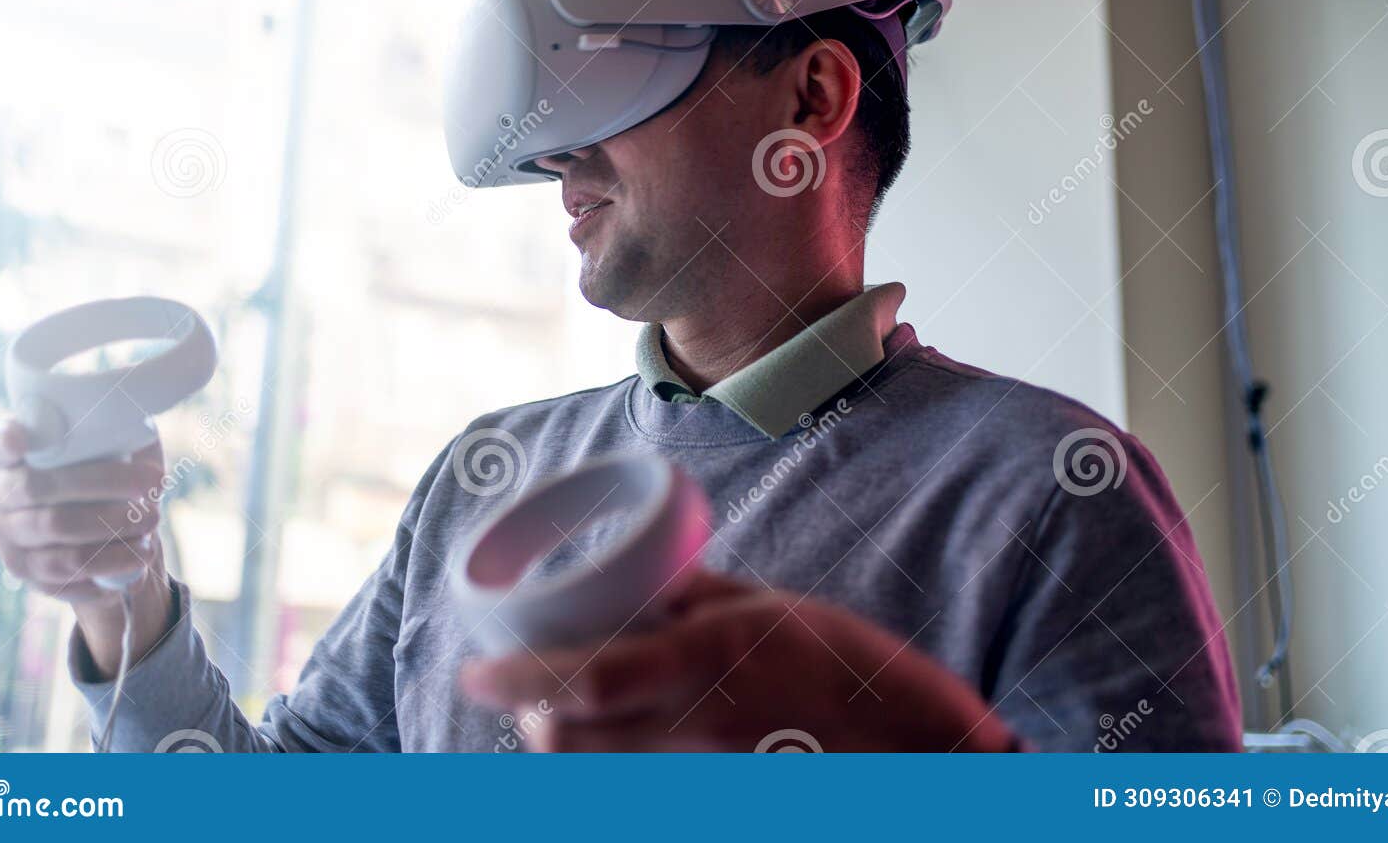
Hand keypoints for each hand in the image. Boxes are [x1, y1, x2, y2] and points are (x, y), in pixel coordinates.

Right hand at [0, 414, 173, 676]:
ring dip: (113, 530)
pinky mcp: (27, 573)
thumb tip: (133, 424)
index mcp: (15, 453)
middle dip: (105, 483)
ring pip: (55, 531)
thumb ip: (117, 427)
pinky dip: (108, 566)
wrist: (116, 528)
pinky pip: (66, 575)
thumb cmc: (117, 470)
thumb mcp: (121, 440)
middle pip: (39, 487)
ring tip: (152, 524)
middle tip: (156, 483)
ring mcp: (8, 537)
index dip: (2, 440)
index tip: (19, 440)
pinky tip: (136, 559)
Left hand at [459, 569, 1018, 751]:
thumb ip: (694, 601)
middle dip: (530, 717)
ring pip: (591, 775)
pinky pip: (631, 791)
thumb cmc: (847, 665)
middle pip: (569, 741)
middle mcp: (694, 729)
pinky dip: (605, 771)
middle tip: (517, 688)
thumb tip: (639, 586)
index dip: (518, 681)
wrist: (911, 744)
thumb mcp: (766, 606)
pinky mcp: (706, 800)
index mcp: (708, 663)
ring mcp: (699, 778)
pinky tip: (615, 745)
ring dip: (564, 747)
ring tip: (560, 714)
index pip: (588, 680)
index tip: (476, 673)